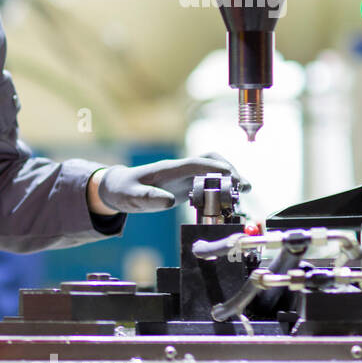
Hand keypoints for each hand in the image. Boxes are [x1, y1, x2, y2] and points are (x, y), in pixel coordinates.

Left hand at [88, 152, 249, 214]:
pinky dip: (221, 188)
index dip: (213, 167)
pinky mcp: (184, 186)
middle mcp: (178, 170)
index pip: (194, 163)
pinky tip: (229, 199)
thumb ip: (148, 198)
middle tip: (243, 185)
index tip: (230, 173)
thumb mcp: (131, 196)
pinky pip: (207, 183)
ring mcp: (183, 177)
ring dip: (228, 178)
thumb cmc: (123, 190)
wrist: (117, 188)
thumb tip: (169, 201)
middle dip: (228, 169)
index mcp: (167, 170)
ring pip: (211, 170)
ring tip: (244, 191)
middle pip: (209, 161)